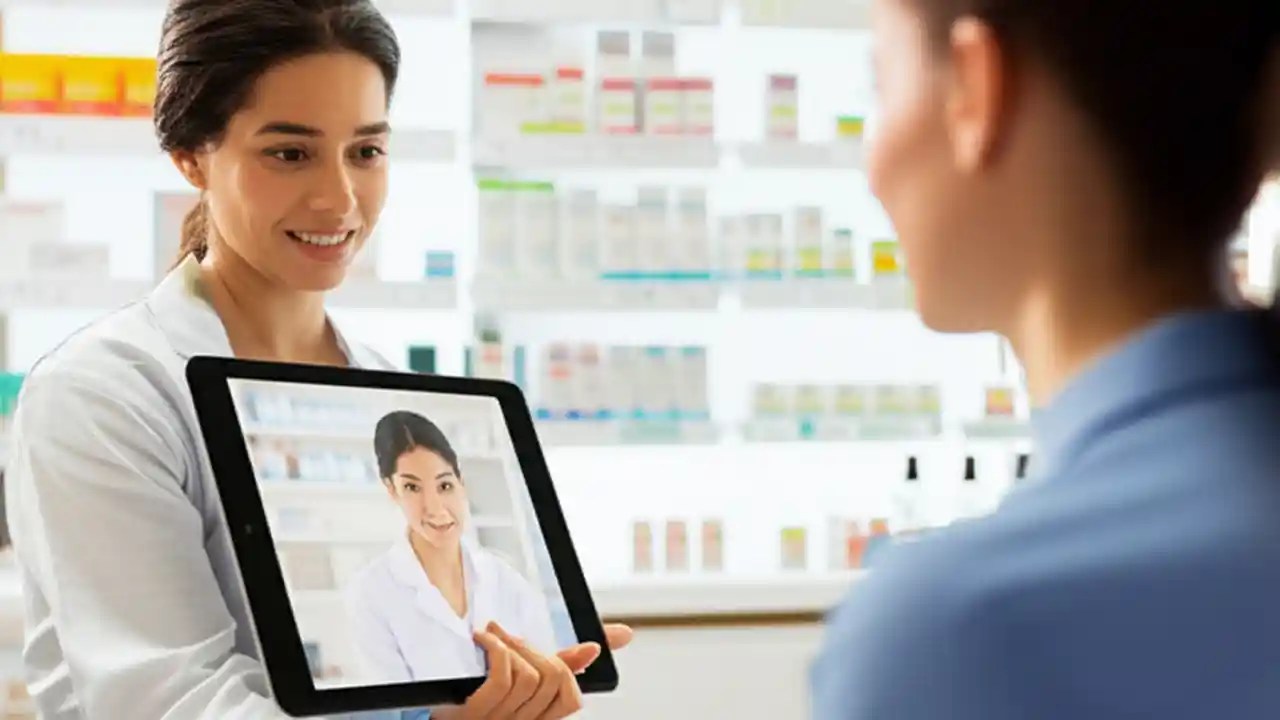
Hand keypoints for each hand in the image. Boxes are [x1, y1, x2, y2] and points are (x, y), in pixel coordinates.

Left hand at [432, 622, 634, 718]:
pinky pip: (503, 678)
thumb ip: (565, 661)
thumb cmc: (478, 693)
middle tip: (508, 634)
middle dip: (534, 647)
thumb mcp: (522, 676)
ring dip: (509, 645)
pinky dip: (496, 650)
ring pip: (529, 676)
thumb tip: (619, 637)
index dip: (579, 669)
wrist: (429, 711)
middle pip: (553, 678)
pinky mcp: (474, 714)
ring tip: (490, 635)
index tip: (586, 646)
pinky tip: (482, 640)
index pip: (573, 699)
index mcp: (535, 719)